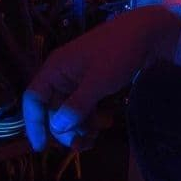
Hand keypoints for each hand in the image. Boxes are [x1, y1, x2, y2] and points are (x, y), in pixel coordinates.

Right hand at [23, 3, 180, 149]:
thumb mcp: (98, 82)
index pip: (33, 99)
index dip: (34, 124)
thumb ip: (76, 106)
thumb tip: (56, 127)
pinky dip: (90, 119)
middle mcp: (62, 75)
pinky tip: (104, 125)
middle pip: (53, 110)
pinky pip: (84, 107)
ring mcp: (78, 80)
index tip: (42, 147)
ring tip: (97, 136)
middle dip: (65, 129)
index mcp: (55, 68)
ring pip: (70, 111)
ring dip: (80, 127)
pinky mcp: (93, 84)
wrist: (148, 33)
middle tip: (82, 143)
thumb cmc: (119, 52)